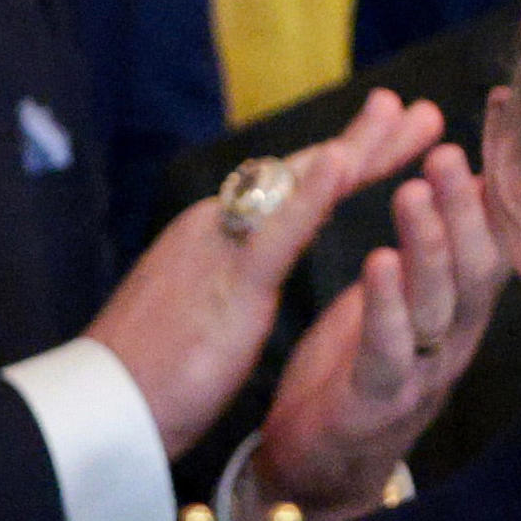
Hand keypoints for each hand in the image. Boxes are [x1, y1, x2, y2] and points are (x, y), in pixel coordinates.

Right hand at [86, 92, 445, 460]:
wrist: (99, 410)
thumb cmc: (147, 373)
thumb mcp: (199, 311)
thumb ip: (226, 279)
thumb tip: (246, 266)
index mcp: (216, 238)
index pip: (289, 190)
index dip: (343, 161)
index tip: (388, 134)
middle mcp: (218, 228)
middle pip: (302, 174)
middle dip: (366, 143)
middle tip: (420, 110)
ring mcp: (221, 249)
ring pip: (296, 187)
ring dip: (356, 151)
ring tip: (403, 118)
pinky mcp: (226, 284)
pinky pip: (276, 232)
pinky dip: (312, 194)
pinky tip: (346, 162)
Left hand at [239, 136, 501, 519]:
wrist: (320, 466)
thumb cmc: (362, 367)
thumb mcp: (406, 294)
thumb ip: (440, 244)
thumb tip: (480, 176)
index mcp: (461, 306)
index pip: (494, 238)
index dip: (497, 188)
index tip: (495, 129)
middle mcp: (454, 338)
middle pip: (475, 267)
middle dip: (464, 207)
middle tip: (446, 152)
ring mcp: (421, 373)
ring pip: (438, 304)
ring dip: (428, 245)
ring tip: (414, 192)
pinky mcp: (377, 403)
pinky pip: (388, 352)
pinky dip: (386, 307)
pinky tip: (378, 263)